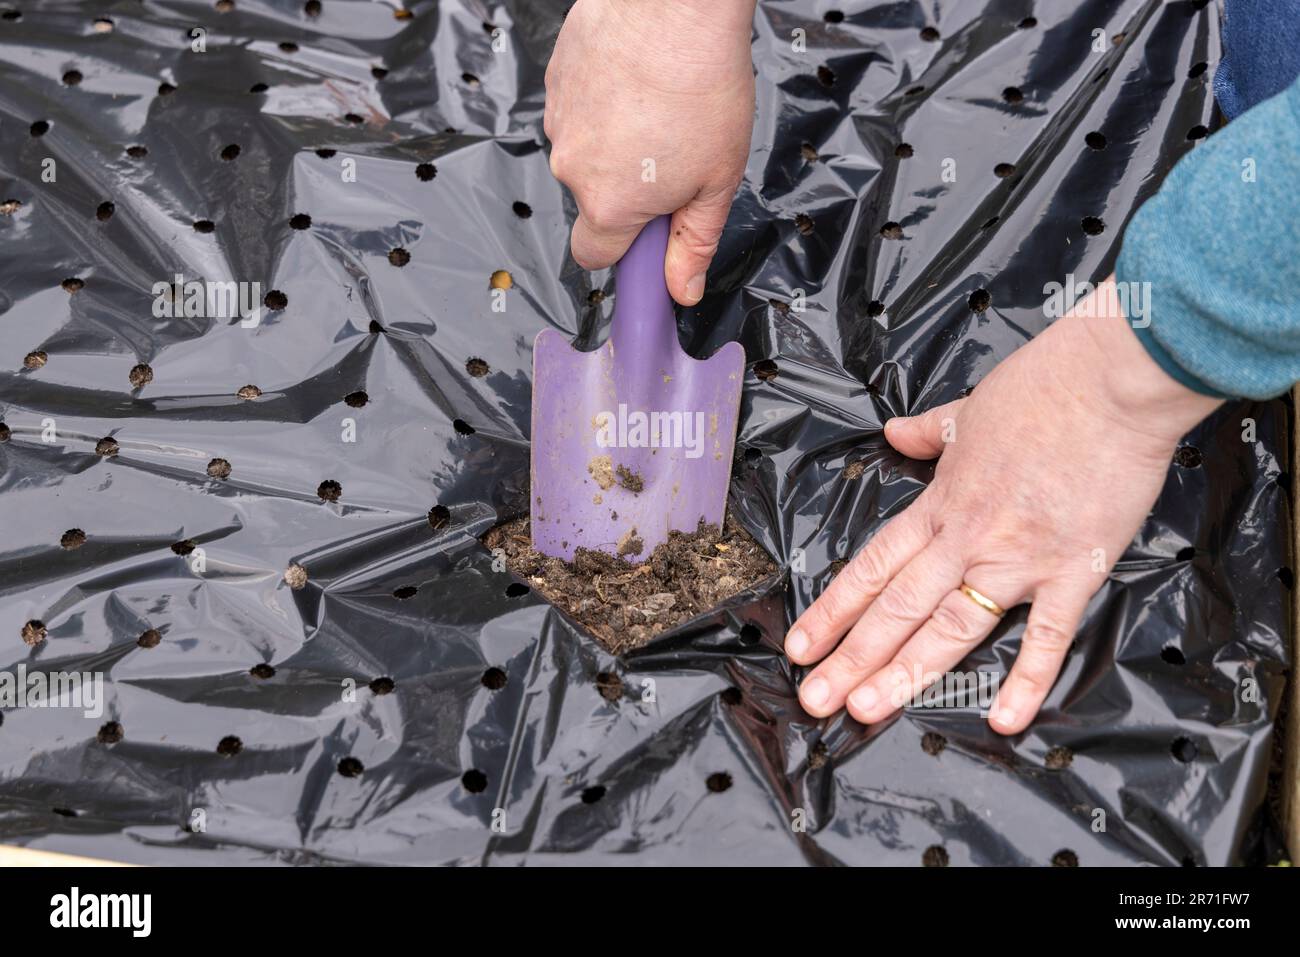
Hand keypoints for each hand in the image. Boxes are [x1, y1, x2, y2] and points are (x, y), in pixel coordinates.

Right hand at [544, 0, 755, 304]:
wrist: (672, 5)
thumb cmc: (701, 85)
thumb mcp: (718, 182)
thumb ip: (695, 242)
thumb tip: (682, 289)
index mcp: (609, 205)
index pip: (594, 257)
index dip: (624, 250)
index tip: (651, 238)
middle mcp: (571, 168)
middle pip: (595, 199)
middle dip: (629, 188)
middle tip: (673, 155)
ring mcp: (559, 121)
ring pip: (587, 150)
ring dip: (616, 142)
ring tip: (659, 110)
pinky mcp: (556, 80)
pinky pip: (580, 108)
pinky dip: (604, 102)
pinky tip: (638, 83)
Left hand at [784, 278, 1222, 733]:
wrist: (1108, 381)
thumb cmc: (1043, 387)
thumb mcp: (968, 410)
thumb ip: (928, 432)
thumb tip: (894, 432)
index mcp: (940, 503)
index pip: (873, 566)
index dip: (833, 609)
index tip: (800, 645)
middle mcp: (966, 538)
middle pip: (896, 607)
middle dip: (852, 657)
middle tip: (815, 700)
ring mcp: (1017, 558)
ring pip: (949, 626)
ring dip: (906, 672)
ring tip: (867, 710)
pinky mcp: (1073, 569)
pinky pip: (1047, 635)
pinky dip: (1028, 679)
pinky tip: (1003, 720)